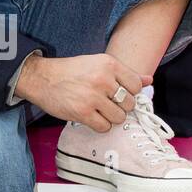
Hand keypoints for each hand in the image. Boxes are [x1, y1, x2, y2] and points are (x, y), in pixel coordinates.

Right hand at [14, 52, 152, 129]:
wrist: (42, 78)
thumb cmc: (72, 71)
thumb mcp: (99, 64)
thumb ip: (125, 73)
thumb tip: (149, 80)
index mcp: (109, 64)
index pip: (136, 85)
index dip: (130, 93)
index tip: (119, 94)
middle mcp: (103, 79)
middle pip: (129, 103)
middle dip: (120, 107)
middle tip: (107, 104)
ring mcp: (93, 97)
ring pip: (119, 117)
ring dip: (111, 118)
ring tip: (99, 111)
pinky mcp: (83, 112)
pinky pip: (104, 127)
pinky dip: (100, 125)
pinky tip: (92, 117)